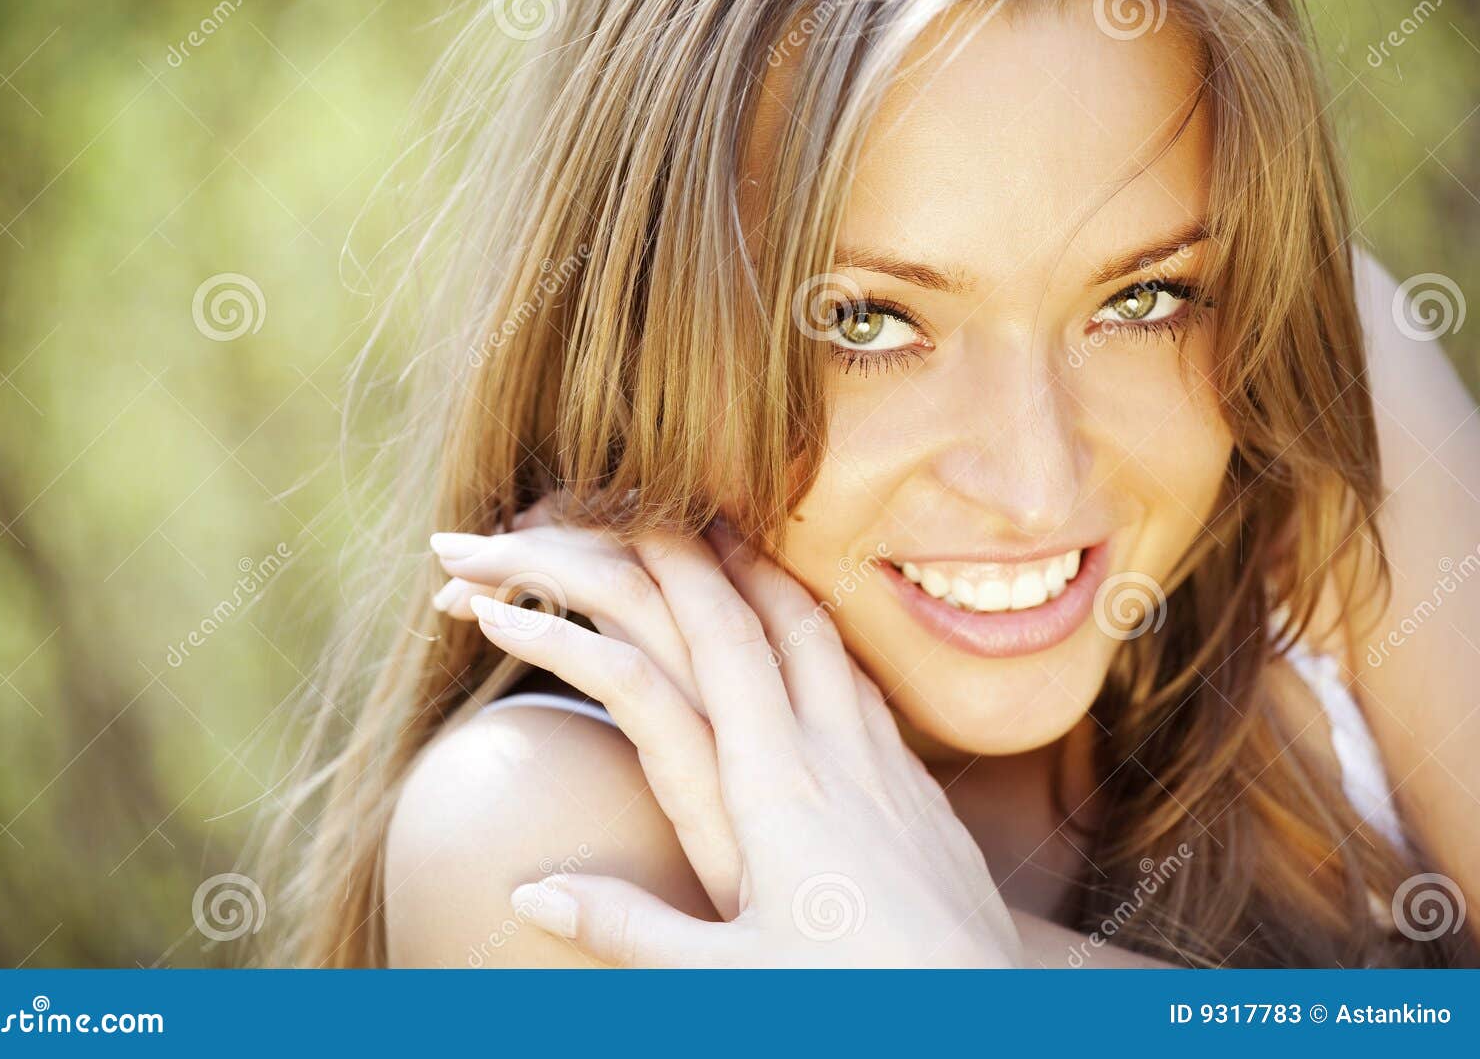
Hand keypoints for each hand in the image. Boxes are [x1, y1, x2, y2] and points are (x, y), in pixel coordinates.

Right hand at [431, 514, 1021, 966]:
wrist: (982, 1029)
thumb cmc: (852, 1009)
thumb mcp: (724, 981)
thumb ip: (623, 927)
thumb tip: (530, 890)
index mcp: (780, 787)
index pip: (727, 642)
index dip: (681, 567)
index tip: (642, 512)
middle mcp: (841, 755)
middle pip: (783, 617)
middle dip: (725, 551)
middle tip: (684, 505)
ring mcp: (893, 770)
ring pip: (835, 645)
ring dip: (782, 587)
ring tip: (743, 555)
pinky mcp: (927, 798)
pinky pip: (871, 689)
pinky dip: (830, 647)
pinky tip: (821, 661)